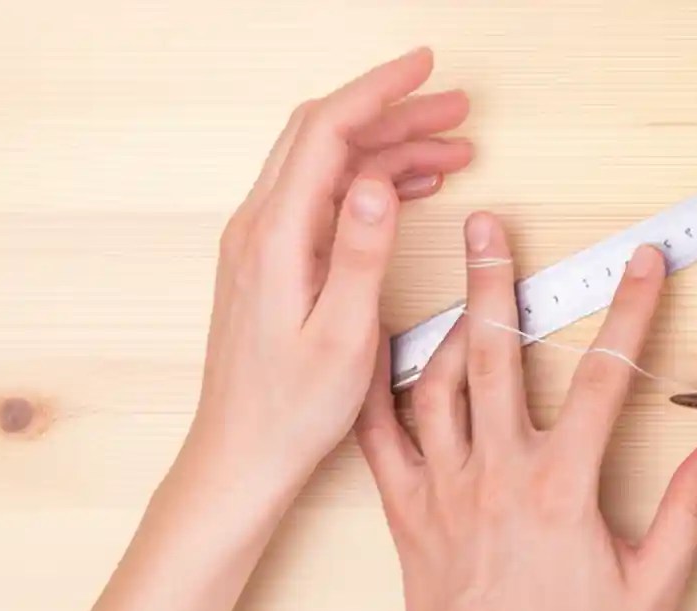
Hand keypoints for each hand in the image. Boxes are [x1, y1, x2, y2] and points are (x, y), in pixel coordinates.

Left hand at [28, 50, 473, 610]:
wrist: (242, 454)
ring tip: (450, 148)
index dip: (379, 91)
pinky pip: (324, 197)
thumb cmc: (290, 409)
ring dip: (387, 148)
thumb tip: (375, 180)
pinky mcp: (273, 261)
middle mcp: (260, 229)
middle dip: (393, 112)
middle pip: (327, 137)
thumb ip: (358, 253)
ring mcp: (263, 243)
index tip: (425, 70)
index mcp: (275, 237)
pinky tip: (407, 188)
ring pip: (328, 166)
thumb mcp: (340, 336)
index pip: (326, 132)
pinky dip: (370, 181)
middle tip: (454, 109)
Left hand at [357, 215, 696, 610]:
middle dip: (498, 281)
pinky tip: (374, 355)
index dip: (630, 312)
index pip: (605, 378)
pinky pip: (380, 439)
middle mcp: (496, 474)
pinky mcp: (406, 510)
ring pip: (434, 384)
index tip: (641, 265)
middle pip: (496, 356)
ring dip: (438, 321)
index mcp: (560, 487)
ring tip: (439, 273)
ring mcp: (444, 488)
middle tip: (492, 229)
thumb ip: (690, 516)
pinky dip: (375, 391)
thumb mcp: (651, 592)